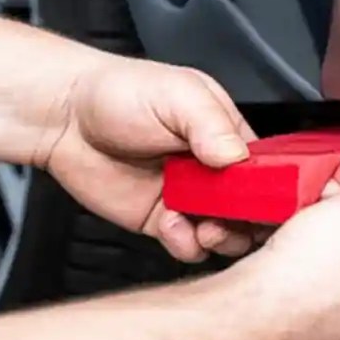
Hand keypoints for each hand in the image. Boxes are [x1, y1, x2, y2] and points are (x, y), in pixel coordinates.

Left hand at [43, 56, 257, 261]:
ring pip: (226, 234)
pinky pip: (188, 246)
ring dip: (220, 238)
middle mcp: (214, 170)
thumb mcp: (175, 93)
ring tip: (203, 227)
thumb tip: (235, 156)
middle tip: (229, 219)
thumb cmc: (119, 93)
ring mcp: (190, 198)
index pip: (269, 169)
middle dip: (249, 223)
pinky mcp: (163, 221)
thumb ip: (210, 123)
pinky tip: (170, 226)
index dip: (274, 190)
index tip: (266, 202)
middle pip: (254, 209)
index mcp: (228, 135)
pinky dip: (185, 245)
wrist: (64, 119)